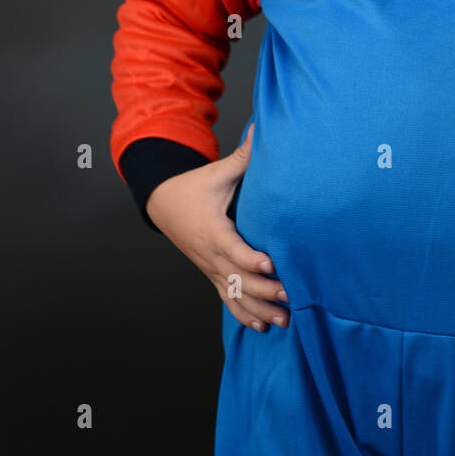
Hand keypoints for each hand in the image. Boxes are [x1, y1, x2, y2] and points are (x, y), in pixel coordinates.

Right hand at [145, 123, 287, 332]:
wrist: (164, 204)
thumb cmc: (195, 187)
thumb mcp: (218, 172)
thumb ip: (244, 156)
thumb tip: (263, 127)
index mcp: (213, 230)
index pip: (233, 249)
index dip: (251, 259)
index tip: (272, 264)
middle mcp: (210, 255)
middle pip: (237, 278)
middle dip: (264, 289)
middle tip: (290, 295)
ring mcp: (210, 268)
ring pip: (234, 295)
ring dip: (258, 310)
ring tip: (283, 321)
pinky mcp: (213, 275)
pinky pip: (227, 299)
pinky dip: (243, 315)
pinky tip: (262, 327)